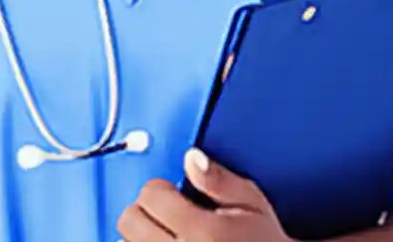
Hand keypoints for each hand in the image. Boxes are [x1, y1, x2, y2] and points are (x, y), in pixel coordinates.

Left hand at [117, 148, 292, 240]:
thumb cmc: (263, 241)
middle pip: (129, 221)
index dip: (161, 188)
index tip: (174, 193)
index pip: (151, 196)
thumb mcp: (252, 204)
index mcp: (203, 232)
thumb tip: (191, 159)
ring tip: (168, 235)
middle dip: (144, 210)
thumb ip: (219, 180)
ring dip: (141, 235)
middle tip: (167, 213)